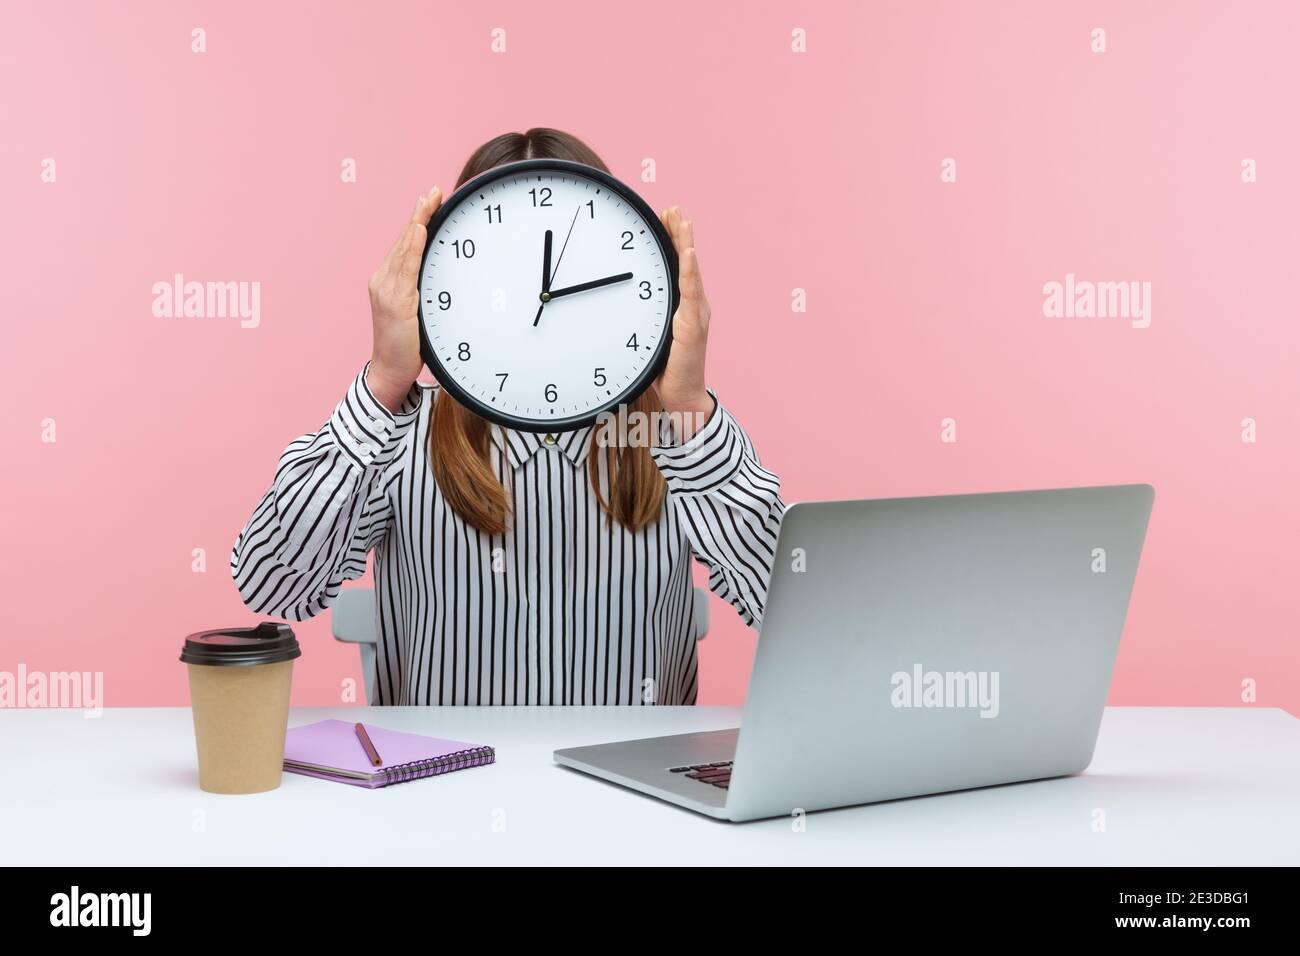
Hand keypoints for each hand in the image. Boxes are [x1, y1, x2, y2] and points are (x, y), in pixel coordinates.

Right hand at [367, 186, 441, 410]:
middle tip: (434, 190)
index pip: (407, 244)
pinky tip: (419, 232)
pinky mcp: (394, 304)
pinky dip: (411, 249)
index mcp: (390, 281)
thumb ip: (426, 291)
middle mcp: (384, 280)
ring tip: (428, 201)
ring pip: (404, 250)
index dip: (419, 219)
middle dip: (420, 213)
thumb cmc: (408, 345)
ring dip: (417, 223)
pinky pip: (405, 270)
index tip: (432, 197)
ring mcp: (387, 291)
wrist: (391, 371)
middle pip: (404, 240)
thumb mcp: (420, 313)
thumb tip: (448, 276)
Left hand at [654, 206, 713, 433]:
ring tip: (683, 221)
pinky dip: (691, 272)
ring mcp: (696, 315)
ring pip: (691, 272)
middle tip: (672, 209)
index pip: (676, 267)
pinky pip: (691, 294)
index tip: (665, 216)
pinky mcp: (693, 327)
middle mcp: (692, 306)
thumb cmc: (661, 370)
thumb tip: (608, 306)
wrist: (679, 397)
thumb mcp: (646, 338)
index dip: (672, 241)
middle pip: (685, 263)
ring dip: (687, 244)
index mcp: (680, 306)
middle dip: (680, 233)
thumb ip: (638, 319)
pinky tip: (689, 254)